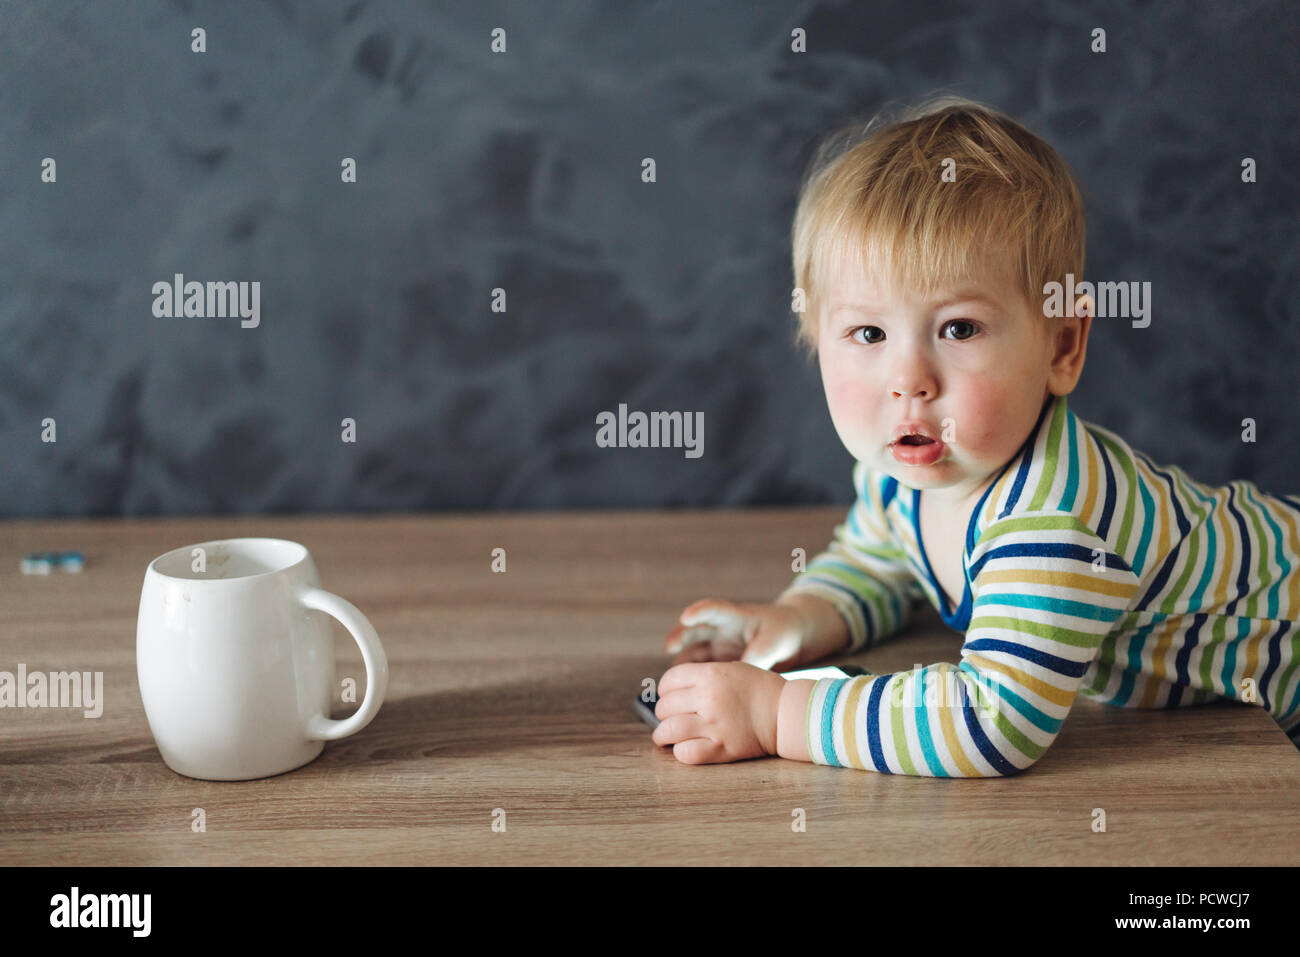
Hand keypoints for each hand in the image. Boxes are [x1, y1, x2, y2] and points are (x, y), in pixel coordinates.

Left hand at [651, 661, 786, 763]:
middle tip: (672, 716)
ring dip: (663, 735)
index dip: (664, 690)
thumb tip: (672, 689)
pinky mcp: (722, 748)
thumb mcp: (730, 669)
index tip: (669, 696)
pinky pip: (686, 753)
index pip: (668, 681)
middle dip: (664, 713)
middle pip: (665, 707)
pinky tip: (685, 747)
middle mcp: (708, 698)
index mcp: (710, 675)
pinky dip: (680, 751)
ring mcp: (714, 725)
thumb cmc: (758, 689)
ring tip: (666, 736)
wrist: (786, 712)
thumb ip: (701, 676)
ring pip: (668, 731)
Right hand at [663, 598, 810, 669]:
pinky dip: (692, 679)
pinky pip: (701, 671)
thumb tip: (736, 676)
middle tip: (670, 647)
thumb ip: (754, 657)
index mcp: (735, 617)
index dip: (699, 612)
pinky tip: (684, 692)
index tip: (685, 617)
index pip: (714, 610)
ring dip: (682, 664)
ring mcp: (717, 647)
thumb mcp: (773, 643)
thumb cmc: (782, 633)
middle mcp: (720, 631)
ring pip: (692, 653)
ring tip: (672, 678)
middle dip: (680, 636)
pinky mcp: (718, 663)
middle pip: (694, 630)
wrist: (789, 639)